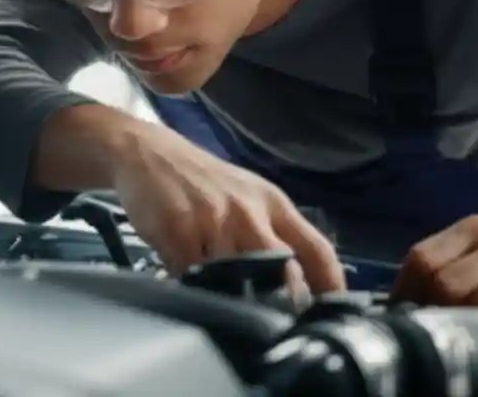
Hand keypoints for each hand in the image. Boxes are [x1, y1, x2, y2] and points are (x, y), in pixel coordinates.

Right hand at [110, 122, 346, 297]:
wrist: (148, 153)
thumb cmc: (202, 181)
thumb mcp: (248, 197)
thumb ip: (273, 234)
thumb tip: (296, 285)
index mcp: (273, 204)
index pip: (317, 249)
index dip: (330, 286)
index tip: (329, 313)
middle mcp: (249, 211)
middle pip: (283, 267)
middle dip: (285, 301)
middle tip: (278, 323)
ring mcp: (214, 220)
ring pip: (238, 278)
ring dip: (234, 300)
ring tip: (226, 308)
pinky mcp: (178, 230)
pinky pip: (192, 277)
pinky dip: (193, 291)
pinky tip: (189, 289)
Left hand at [390, 212, 477, 322]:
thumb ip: (450, 260)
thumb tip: (405, 299)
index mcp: (472, 227)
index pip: (423, 258)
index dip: (405, 291)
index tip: (403, 313)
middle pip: (447, 283)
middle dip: (434, 311)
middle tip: (435, 328)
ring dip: (467, 324)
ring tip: (465, 333)